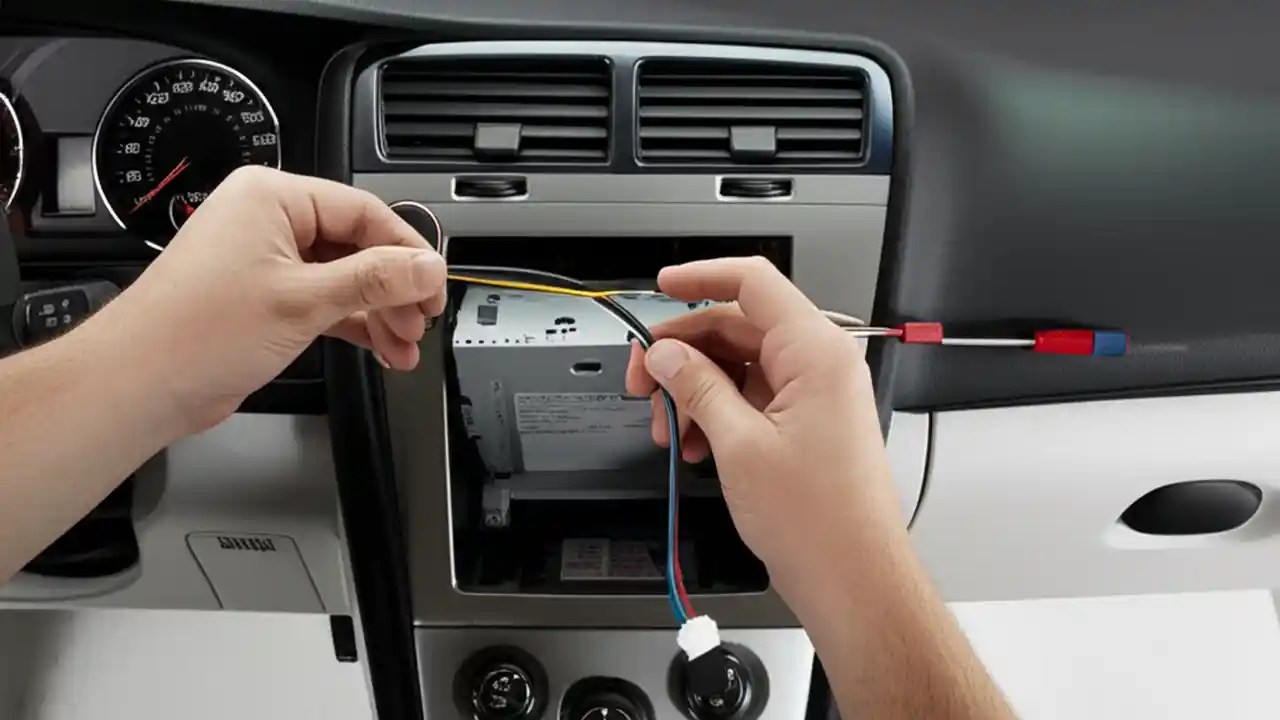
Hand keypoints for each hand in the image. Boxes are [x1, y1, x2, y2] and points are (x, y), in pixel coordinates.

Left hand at [85, 166, 445, 434]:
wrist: (139, 384)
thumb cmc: (195, 332)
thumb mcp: (304, 300)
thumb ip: (375, 280)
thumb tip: (428, 267)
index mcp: (272, 197)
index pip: (364, 211)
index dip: (407, 251)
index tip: (435, 285)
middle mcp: (268, 221)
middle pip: (358, 246)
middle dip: (394, 290)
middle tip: (420, 322)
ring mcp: (265, 260)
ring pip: (344, 278)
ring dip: (378, 313)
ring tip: (403, 346)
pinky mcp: (264, 297)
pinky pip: (324, 300)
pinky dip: (352, 324)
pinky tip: (380, 348)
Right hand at [625, 258, 902, 597]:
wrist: (852, 576)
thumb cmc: (819, 521)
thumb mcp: (738, 445)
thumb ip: (697, 387)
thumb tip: (666, 355)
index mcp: (816, 352)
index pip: (753, 282)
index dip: (701, 277)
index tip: (662, 287)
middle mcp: (821, 364)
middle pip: (737, 327)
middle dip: (683, 353)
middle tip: (644, 382)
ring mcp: (815, 393)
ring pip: (739, 365)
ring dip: (695, 391)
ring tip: (669, 430)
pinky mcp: (807, 421)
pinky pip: (752, 397)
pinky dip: (716, 413)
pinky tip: (692, 444)